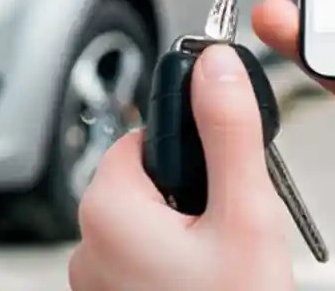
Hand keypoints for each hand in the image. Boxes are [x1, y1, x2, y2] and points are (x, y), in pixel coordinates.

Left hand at [68, 44, 296, 290]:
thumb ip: (229, 132)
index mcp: (106, 210)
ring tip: (226, 267)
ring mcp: (97, 285)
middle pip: (147, 181)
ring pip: (149, 225)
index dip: (193, 145)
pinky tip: (211, 287)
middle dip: (194, 195)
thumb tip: (214, 67)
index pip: (143, 136)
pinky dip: (178, 267)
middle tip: (234, 230)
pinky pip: (144, 265)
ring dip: (188, 232)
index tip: (225, 168)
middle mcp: (87, 247)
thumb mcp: (247, 216)